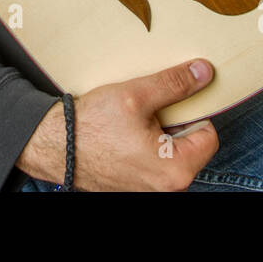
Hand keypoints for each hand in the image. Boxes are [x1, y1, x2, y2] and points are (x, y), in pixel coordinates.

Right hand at [16, 59, 218, 190]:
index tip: (173, 99)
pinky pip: (153, 159)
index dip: (193, 111)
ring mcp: (150, 188)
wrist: (54, 145)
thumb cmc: (91, 125)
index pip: (208, 135)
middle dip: (174, 122)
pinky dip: (145, 143)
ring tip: (134, 117)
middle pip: (190, 144)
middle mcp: (168, 186)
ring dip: (158, 131)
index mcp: (176, 169)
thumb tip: (204, 73)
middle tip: (149, 107)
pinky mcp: (135, 184)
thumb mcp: (137, 96)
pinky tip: (125, 130)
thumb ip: (175, 84)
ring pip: (170, 151)